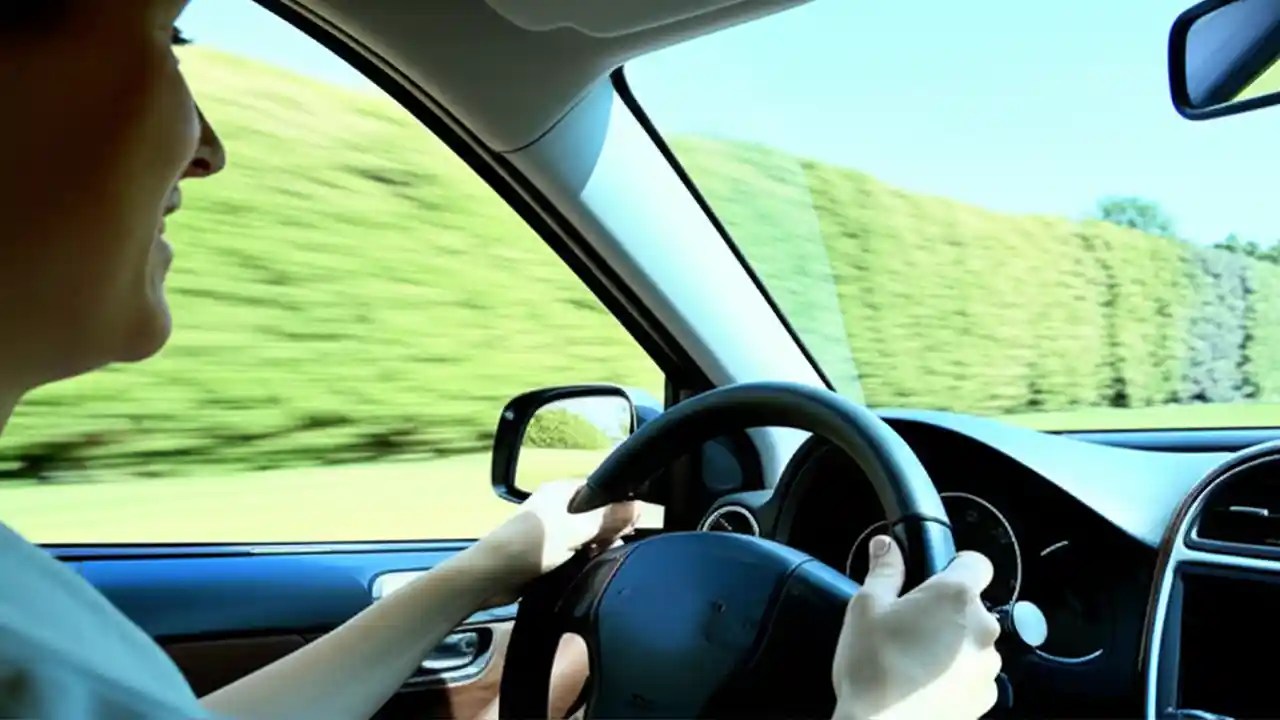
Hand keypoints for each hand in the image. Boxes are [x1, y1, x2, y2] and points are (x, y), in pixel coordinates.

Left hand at [473, 479, 639, 605]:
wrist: (489, 576)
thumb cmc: (527, 546)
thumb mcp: (573, 530)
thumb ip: (607, 519)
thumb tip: (638, 507)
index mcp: (562, 490)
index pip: (601, 490)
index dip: (619, 505)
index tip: (630, 524)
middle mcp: (557, 506)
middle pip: (597, 514)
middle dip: (608, 530)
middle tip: (610, 545)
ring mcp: (552, 529)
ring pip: (587, 534)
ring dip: (596, 547)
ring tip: (597, 558)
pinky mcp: (548, 551)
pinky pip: (576, 551)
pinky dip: (584, 559)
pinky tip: (586, 568)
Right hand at [831, 535, 1001, 719]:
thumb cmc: (873, 666)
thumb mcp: (865, 608)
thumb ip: (883, 572)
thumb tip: (887, 547)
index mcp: (955, 597)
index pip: (976, 563)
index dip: (956, 565)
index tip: (934, 577)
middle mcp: (982, 628)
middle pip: (972, 607)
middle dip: (946, 612)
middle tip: (910, 625)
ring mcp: (988, 666)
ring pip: (973, 642)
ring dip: (953, 645)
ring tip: (915, 659)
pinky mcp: (986, 698)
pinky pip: (974, 675)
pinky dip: (956, 676)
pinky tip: (925, 684)